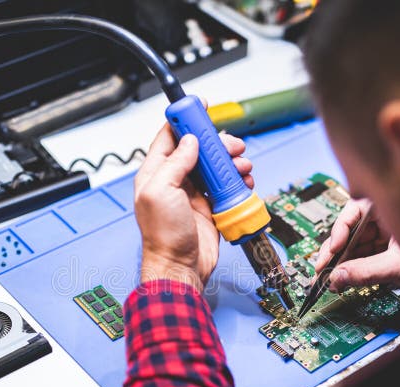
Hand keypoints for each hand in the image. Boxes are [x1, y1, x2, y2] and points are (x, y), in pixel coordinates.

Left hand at [134, 124, 253, 291]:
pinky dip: (238, 181)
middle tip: (230, 144)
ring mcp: (194, 193)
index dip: (183, 119)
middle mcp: (175, 180)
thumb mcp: (160, 192)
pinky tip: (243, 182)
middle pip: (199, 148)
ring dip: (231, 162)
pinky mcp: (211, 206)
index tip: (197, 107)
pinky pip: (227, 186)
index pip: (169, 136)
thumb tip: (189, 142)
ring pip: (216, 166)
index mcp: (156, 173)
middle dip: (217, 143)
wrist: (181, 266)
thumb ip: (174, 163)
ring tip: (241, 165)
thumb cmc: (163, 236)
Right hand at [315, 199, 399, 293]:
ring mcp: (392, 234)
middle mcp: (391, 216)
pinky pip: (366, 255)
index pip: (357, 209)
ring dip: (342, 260)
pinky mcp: (392, 251)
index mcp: (397, 205)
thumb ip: (366, 272)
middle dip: (336, 249)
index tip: (332, 250)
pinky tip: (344, 277)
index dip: (340, 230)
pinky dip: (354, 266)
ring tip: (329, 277)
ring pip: (358, 243)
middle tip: (322, 268)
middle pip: (353, 228)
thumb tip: (338, 276)